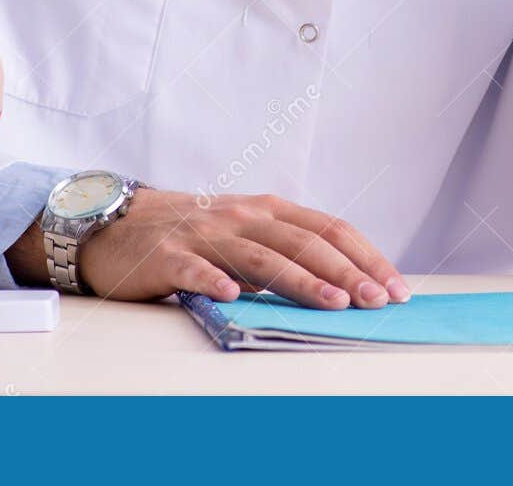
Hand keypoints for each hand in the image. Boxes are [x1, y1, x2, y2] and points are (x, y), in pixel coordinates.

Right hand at [77, 188, 411, 308]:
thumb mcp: (245, 235)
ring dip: (300, 279)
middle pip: (303, 241)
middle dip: (346, 271)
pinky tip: (231, 298)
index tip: (395, 286)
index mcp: (268, 210)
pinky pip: (194, 269)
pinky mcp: (167, 256)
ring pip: (260, 257)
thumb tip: (345, 286)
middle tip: (378, 299)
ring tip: (333, 301)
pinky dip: (213, 281)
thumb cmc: (192, 235)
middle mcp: (243, 217)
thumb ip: (285, 253)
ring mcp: (205, 234)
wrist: (118, 223)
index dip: (365, 255)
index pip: (328, 228)